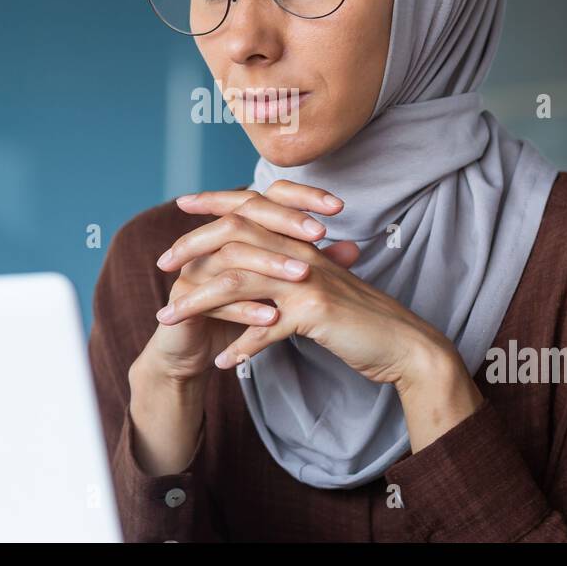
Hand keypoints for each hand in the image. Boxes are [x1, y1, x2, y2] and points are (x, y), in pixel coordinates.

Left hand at [154, 180, 458, 391]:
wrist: (404, 344)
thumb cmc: (362, 319)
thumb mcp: (323, 287)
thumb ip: (291, 273)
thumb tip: (256, 271)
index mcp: (303, 242)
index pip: (253, 207)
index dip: (216, 202)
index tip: (182, 204)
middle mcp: (303, 252)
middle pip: (235, 237)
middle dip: (191, 249)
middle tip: (161, 267)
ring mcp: (308, 279)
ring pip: (238, 281)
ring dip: (198, 303)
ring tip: (169, 321)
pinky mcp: (314, 311)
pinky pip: (264, 328)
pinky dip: (240, 346)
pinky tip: (222, 363)